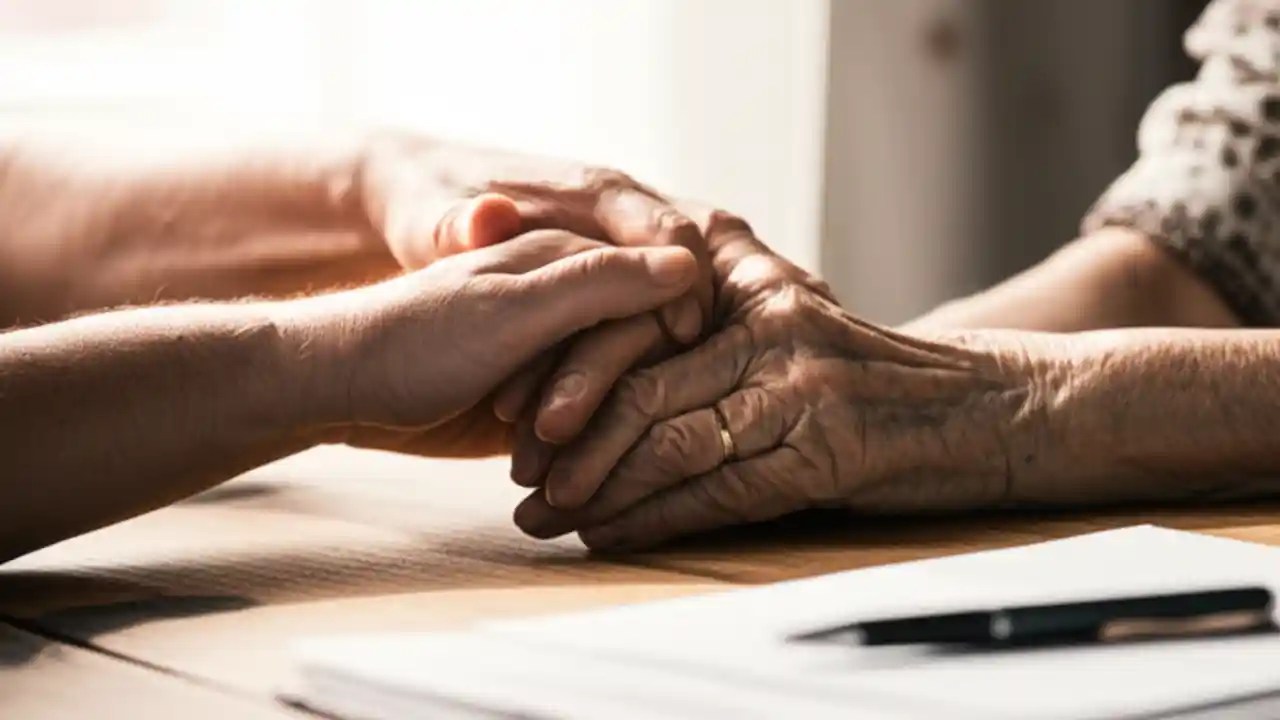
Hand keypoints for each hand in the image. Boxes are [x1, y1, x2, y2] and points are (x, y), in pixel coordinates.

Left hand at [281, 230, 698, 456]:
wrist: (347, 383)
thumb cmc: (420, 333)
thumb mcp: (515, 307)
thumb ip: (597, 283)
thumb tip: (687, 265)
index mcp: (573, 243)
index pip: (664, 261)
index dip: (683, 305)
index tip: (682, 352)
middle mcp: (578, 287)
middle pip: (652, 325)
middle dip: (638, 383)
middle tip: (583, 430)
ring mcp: (567, 338)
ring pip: (630, 376)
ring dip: (608, 425)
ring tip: (558, 467)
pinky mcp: (554, 385)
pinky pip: (601, 412)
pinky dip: (591, 445)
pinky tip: (571, 478)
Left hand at [512, 216, 1042, 548]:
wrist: (991, 408)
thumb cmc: (886, 380)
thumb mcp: (800, 337)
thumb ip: (723, 346)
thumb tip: (629, 386)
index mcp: (753, 294)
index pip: (635, 331)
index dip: (567, 376)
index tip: (514, 418)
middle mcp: (769, 332)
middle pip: (641, 387)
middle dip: (566, 442)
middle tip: (516, 482)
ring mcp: (798, 389)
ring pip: (670, 441)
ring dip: (598, 488)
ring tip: (546, 519)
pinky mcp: (824, 451)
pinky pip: (719, 492)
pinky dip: (657, 519)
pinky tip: (613, 537)